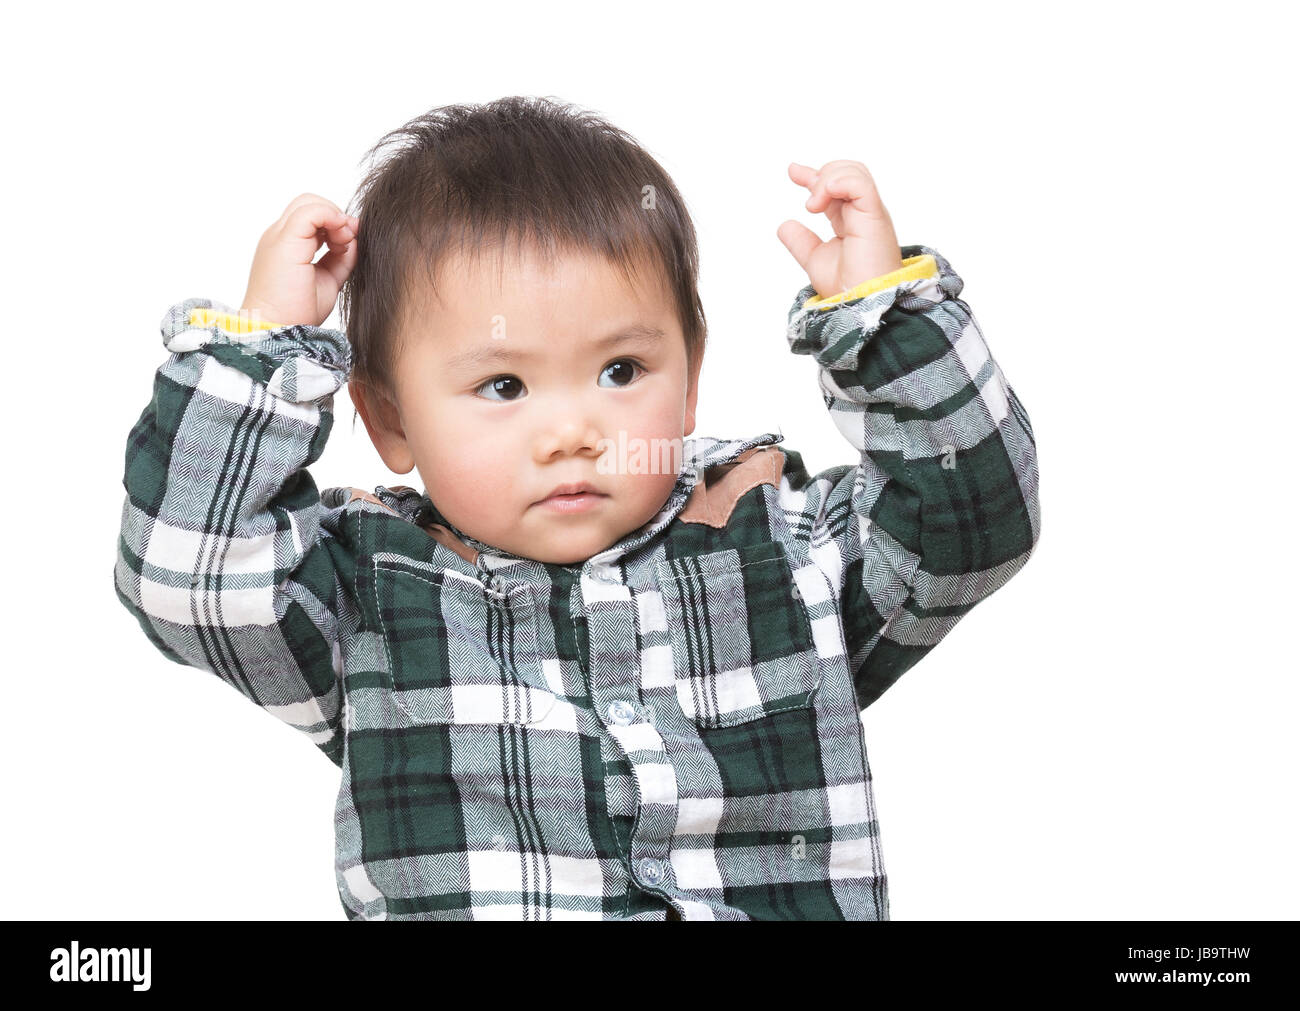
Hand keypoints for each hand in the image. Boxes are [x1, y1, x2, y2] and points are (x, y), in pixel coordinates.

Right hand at [240, 193, 358, 327]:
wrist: (277, 329)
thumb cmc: (297, 312)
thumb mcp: (329, 280)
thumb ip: (341, 259)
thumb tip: (355, 240)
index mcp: (288, 246)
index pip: (312, 217)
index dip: (335, 224)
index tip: (349, 243)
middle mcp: (280, 236)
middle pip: (310, 204)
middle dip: (336, 217)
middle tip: (348, 240)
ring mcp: (279, 236)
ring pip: (309, 202)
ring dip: (335, 218)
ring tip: (343, 244)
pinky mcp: (285, 240)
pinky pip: (311, 211)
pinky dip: (332, 217)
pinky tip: (341, 238)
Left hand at [777, 160, 902, 298]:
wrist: (860, 304)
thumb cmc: (847, 288)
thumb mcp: (815, 259)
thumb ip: (801, 241)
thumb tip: (785, 225)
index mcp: (852, 221)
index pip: (836, 187)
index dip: (814, 176)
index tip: (793, 171)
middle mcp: (863, 213)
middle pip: (847, 172)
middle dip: (821, 174)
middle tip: (806, 196)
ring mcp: (870, 213)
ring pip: (855, 172)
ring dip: (827, 179)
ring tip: (813, 206)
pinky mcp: (874, 216)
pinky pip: (860, 184)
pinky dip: (839, 181)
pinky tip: (822, 196)